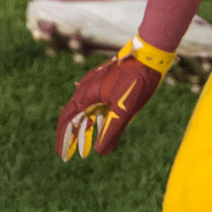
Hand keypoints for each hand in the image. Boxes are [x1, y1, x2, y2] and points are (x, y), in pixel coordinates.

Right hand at [55, 37, 174, 160]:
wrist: (149, 56)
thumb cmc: (136, 81)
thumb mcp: (124, 110)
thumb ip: (112, 131)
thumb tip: (100, 152)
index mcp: (86, 94)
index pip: (67, 119)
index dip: (63, 138)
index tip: (63, 155)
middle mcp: (86, 88)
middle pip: (74, 116)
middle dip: (72, 137)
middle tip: (70, 155)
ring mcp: (96, 84)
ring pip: (86, 111)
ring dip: (85, 129)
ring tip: (85, 148)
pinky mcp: (107, 83)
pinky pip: (95, 104)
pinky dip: (95, 118)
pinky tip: (98, 126)